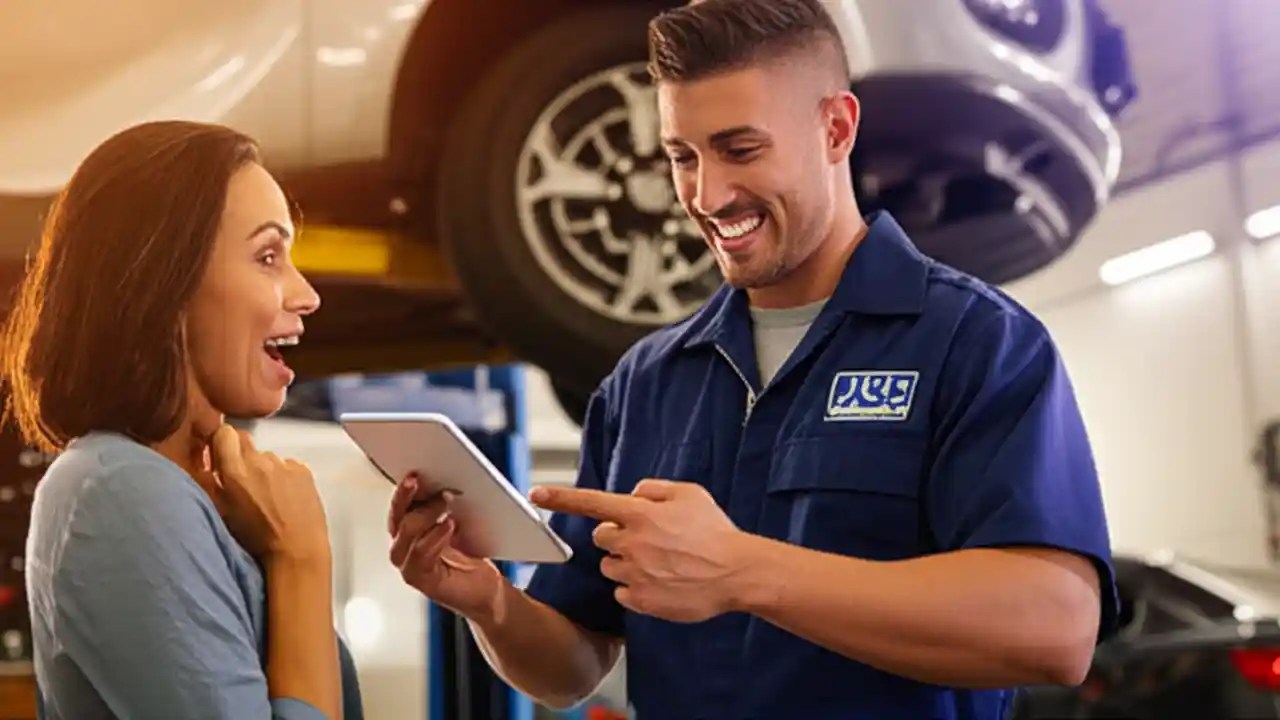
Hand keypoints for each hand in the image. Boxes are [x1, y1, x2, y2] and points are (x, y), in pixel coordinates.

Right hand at [205, 424, 330, 561]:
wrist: (296, 550)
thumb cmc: (254, 539)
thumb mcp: (220, 513)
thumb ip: (208, 484)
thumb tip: (204, 465)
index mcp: (235, 471)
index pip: (224, 432)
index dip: (221, 443)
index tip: (220, 457)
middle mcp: (260, 460)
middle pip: (245, 441)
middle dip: (240, 455)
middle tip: (242, 480)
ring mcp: (285, 464)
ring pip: (266, 456)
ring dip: (263, 468)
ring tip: (267, 495)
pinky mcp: (304, 470)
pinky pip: (287, 465)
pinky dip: (283, 476)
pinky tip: (285, 497)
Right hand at [388, 473, 504, 620]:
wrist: (484, 589)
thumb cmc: (469, 555)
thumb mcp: (456, 521)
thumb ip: (445, 504)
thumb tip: (444, 477)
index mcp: (408, 529)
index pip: (400, 504)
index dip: (404, 488)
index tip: (414, 472)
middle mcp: (403, 545)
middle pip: (398, 515)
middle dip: (410, 496)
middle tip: (423, 480)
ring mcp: (408, 563)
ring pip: (407, 532)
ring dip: (426, 513)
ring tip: (445, 501)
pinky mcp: (419, 579)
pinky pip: (419, 555)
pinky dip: (434, 537)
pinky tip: (448, 525)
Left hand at [530, 479, 750, 622]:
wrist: (737, 573)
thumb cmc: (715, 531)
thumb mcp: (690, 494)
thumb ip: (654, 489)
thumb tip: (632, 495)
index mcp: (641, 514)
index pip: (591, 501)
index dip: (560, 497)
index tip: (535, 493)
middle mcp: (632, 542)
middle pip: (599, 537)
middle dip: (615, 536)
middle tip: (646, 539)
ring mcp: (635, 573)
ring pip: (610, 566)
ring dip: (626, 562)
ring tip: (661, 563)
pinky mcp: (641, 600)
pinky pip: (623, 592)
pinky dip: (636, 587)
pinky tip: (663, 582)